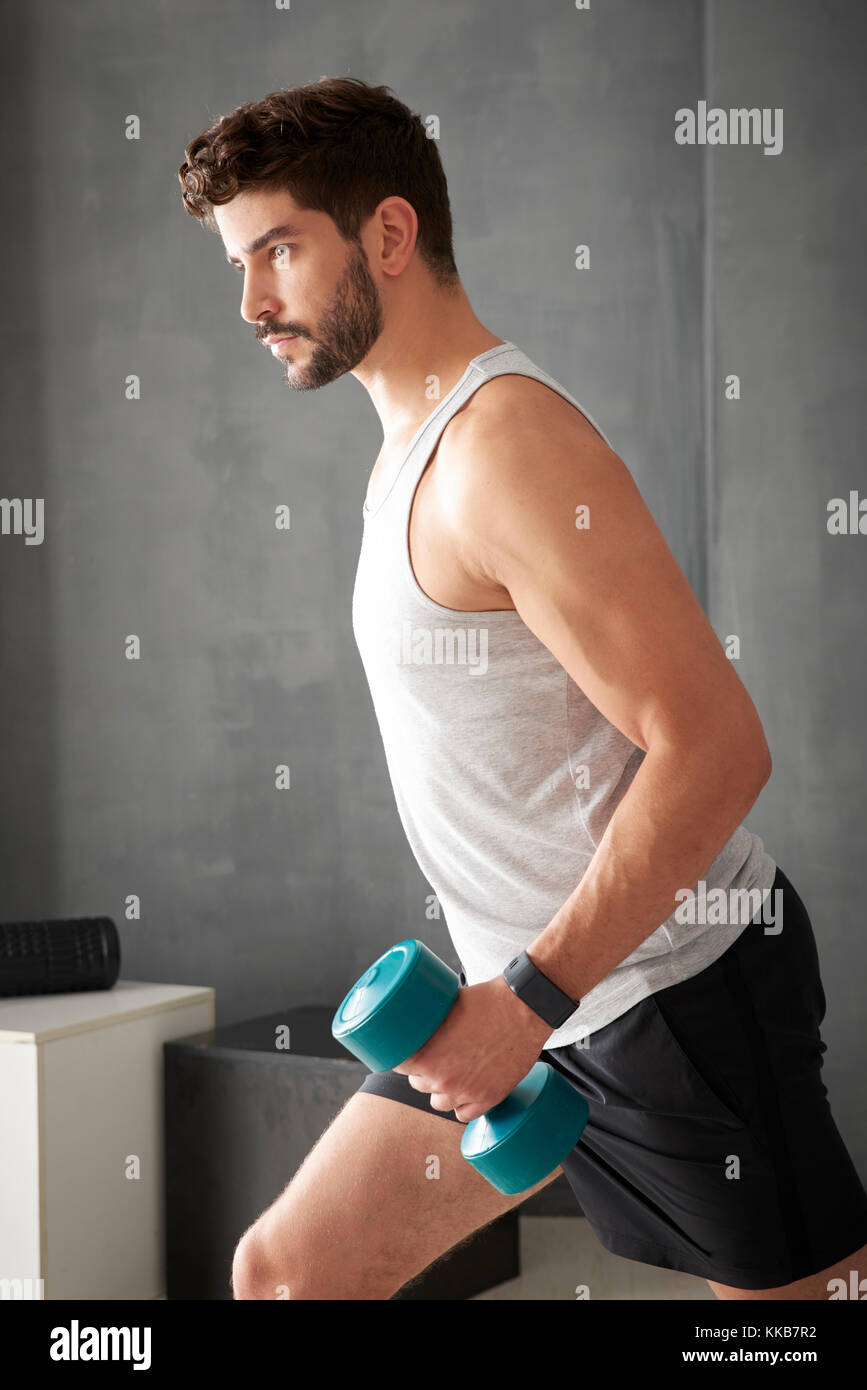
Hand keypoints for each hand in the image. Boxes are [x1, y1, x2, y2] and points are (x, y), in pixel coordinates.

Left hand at [392, 974, 551, 1121]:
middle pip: (418, 1084)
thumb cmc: (487, 1001)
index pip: (397, 1066)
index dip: (400, 1057)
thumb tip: (415, 1022)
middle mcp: (442, 1079)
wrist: (524, 1008)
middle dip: (423, 1071)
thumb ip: (431, 1023)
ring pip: (439, 1102)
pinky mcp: (489, 1098)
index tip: (405, 1053)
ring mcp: (465, 1092)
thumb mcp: (448, 1005)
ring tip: (451, 1074)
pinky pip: (464, 1114)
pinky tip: (464, 1092)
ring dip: (441, 1090)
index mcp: (426, 1056)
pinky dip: (463, 1105)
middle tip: (434, 1057)